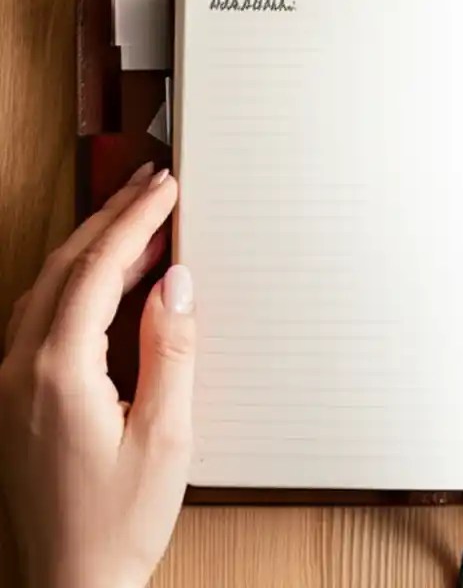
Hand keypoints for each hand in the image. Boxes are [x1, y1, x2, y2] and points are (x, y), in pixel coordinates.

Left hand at [0, 163, 195, 587]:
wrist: (69, 585)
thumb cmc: (118, 523)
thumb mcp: (167, 436)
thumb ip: (172, 351)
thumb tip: (177, 283)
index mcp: (58, 372)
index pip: (97, 270)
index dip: (135, 222)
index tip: (165, 189)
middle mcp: (20, 368)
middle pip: (64, 267)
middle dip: (110, 218)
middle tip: (152, 184)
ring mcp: (9, 383)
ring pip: (45, 287)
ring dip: (89, 246)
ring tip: (135, 220)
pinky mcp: (13, 399)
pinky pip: (38, 317)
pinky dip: (74, 282)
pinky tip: (103, 283)